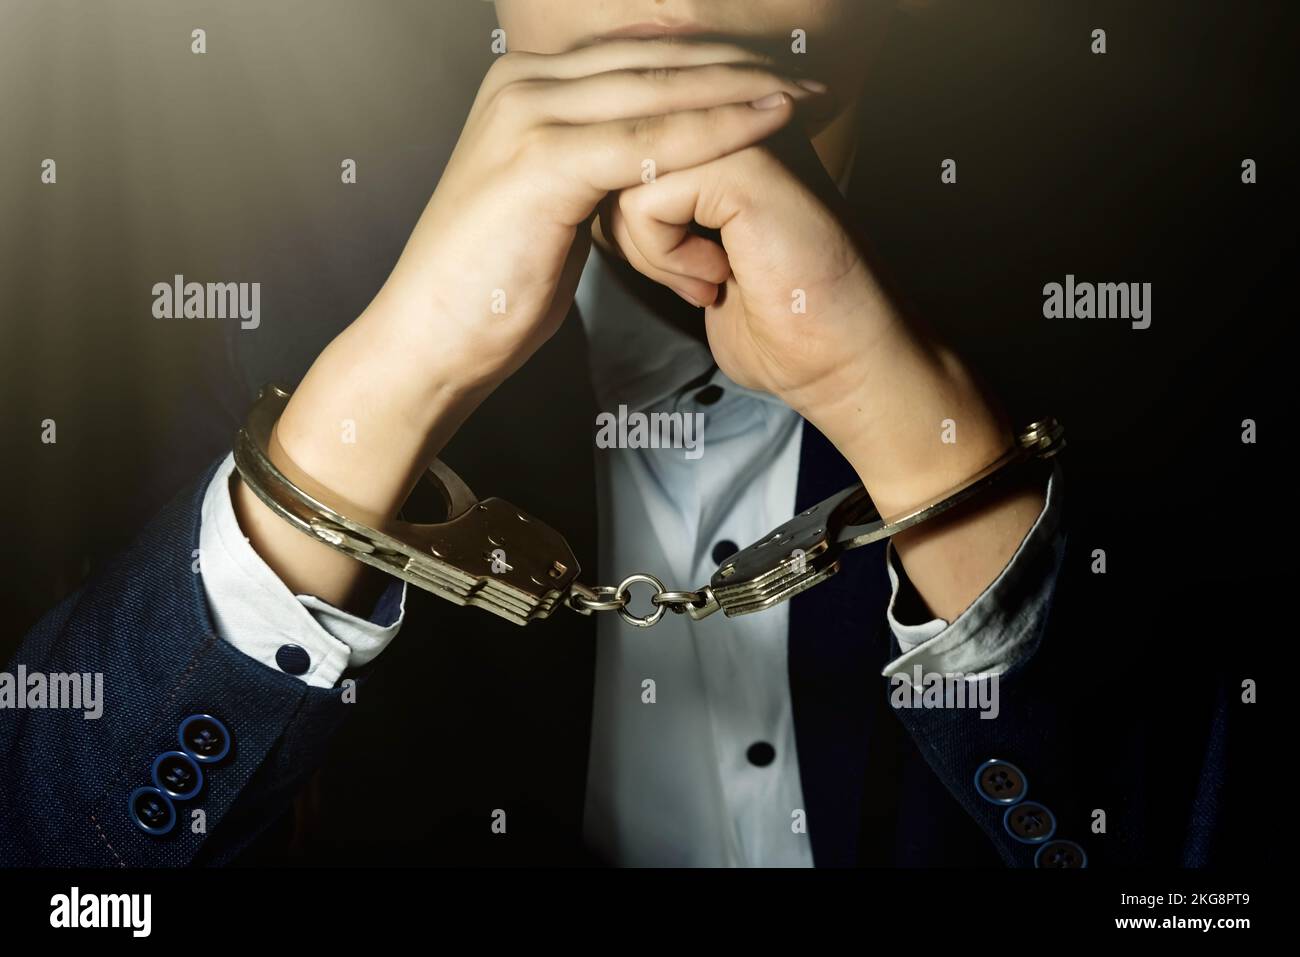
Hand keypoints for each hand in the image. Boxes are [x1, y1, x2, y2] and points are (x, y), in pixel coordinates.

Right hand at [238, 41, 825, 609]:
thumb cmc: (490, 289)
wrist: (428, 341)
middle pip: (652, 60)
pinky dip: (713, 130)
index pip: (635, 56)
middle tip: (808, 76)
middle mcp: (522, 83)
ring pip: (657, 91)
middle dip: (737, 66)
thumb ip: (592, 166)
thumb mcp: (552, 207)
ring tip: (804, 95)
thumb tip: (645, 159)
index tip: (776, 74)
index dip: (710, 61)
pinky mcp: (542, 160)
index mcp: (524, 86)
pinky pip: (649, 141)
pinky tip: (765, 126)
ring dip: (739, 90)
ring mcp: (528, 116)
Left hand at [603, 127, 1046, 621]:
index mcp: (732, 132)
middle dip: (632, 232)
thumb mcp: (692, 262)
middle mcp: (742, 117)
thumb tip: (597, 209)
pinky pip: (645, 197)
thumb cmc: (784, 329)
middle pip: (618, 152)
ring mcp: (748, 133)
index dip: (628, 221)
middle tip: (697, 280)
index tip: (698, 272)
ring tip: (710, 280)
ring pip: (625, 173)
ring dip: (650, 249)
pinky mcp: (749, 165)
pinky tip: (718, 277)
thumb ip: (651, 217)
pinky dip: (664, 254)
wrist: (850, 362)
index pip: (626, 144)